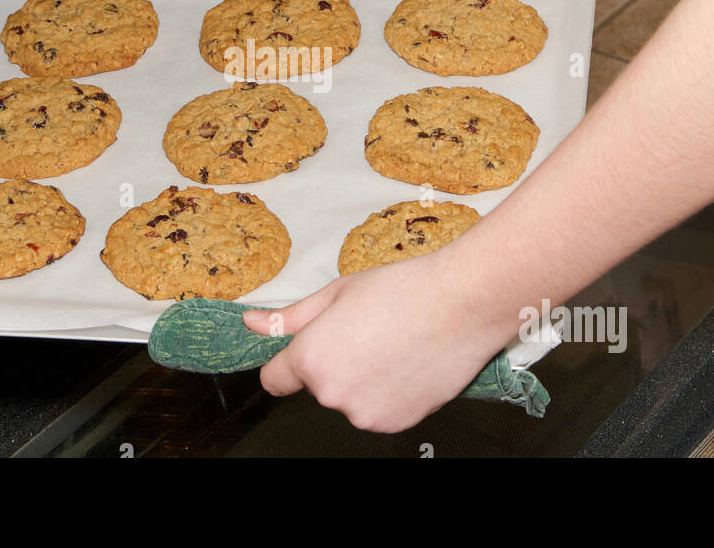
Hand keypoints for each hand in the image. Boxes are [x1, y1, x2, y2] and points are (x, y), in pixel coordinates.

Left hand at [241, 243, 520, 432]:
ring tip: (391, 346)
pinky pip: (379, 411)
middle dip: (333, 364)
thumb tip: (252, 324)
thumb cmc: (402, 291)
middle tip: (366, 332)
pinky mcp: (395, 423)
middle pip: (317, 386)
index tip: (305, 351)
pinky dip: (388, 394)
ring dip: (362, 381)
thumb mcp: (336, 294)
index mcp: (310, 359)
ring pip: (349, 399)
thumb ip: (290, 318)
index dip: (288, 364)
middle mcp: (332, 394)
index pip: (275, 379)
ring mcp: (364, 413)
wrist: (461, 304)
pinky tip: (406, 364)